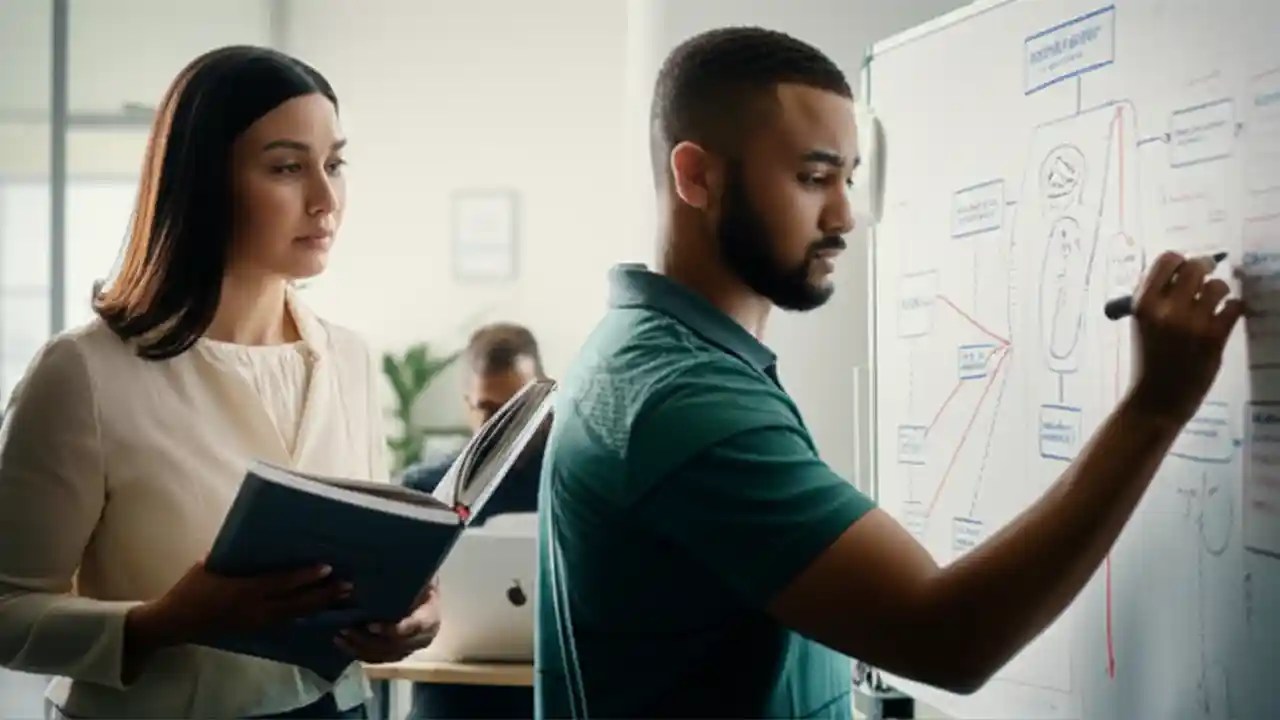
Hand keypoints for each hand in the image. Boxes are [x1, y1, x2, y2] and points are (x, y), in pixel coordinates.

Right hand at [132, 560, 351, 646]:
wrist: (176, 622)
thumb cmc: (192, 588)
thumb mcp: (209, 565)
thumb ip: (233, 552)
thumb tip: (255, 533)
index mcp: (242, 591)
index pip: (280, 584)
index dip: (305, 576)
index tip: (327, 567)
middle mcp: (254, 609)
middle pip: (296, 603)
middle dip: (324, 595)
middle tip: (349, 585)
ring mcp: (257, 623)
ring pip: (296, 614)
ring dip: (320, 605)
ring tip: (343, 597)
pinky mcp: (257, 629)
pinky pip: (286, 621)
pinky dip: (306, 613)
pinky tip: (321, 608)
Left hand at [335, 582, 439, 663]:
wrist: (423, 594)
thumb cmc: (418, 581)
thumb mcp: (417, 575)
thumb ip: (406, 576)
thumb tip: (382, 566)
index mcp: (430, 617)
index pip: (415, 627)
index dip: (392, 629)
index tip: (371, 626)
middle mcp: (422, 638)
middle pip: (395, 646)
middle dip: (368, 640)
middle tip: (347, 629)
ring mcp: (409, 649)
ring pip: (383, 655)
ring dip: (360, 648)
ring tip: (341, 636)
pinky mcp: (395, 654)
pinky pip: (376, 659)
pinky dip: (358, 653)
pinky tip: (342, 643)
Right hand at [1127, 250, 1243, 423]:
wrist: (1156, 399)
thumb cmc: (1148, 360)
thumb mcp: (1141, 324)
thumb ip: (1156, 299)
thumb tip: (1182, 271)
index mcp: (1143, 304)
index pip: (1167, 260)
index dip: (1180, 262)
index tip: (1184, 272)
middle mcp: (1167, 309)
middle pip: (1195, 267)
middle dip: (1204, 270)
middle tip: (1205, 280)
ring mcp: (1192, 323)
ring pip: (1218, 286)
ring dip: (1219, 291)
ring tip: (1214, 304)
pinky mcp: (1214, 337)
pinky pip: (1234, 307)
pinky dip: (1233, 308)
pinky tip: (1225, 316)